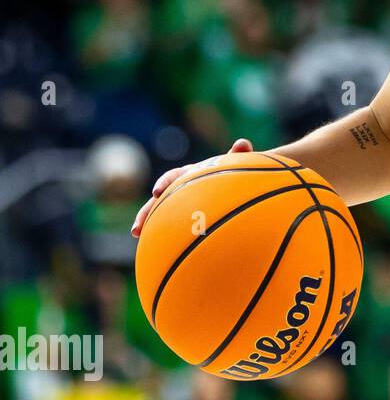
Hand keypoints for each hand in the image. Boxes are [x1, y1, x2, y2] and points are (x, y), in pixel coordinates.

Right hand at [130, 138, 252, 237]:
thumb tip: (243, 144)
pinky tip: (163, 256)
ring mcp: (180, 205)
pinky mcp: (185, 218)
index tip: (157, 192)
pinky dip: (167, 239)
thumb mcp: (235, 165)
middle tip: (137, 228)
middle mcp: (180, 189)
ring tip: (139, 239)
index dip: (164, 183)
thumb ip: (238, 156)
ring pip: (160, 216)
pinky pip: (174, 229)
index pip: (173, 177)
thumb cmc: (234, 173)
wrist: (236, 184)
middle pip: (157, 201)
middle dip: (145, 214)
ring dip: (149, 227)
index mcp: (190, 174)